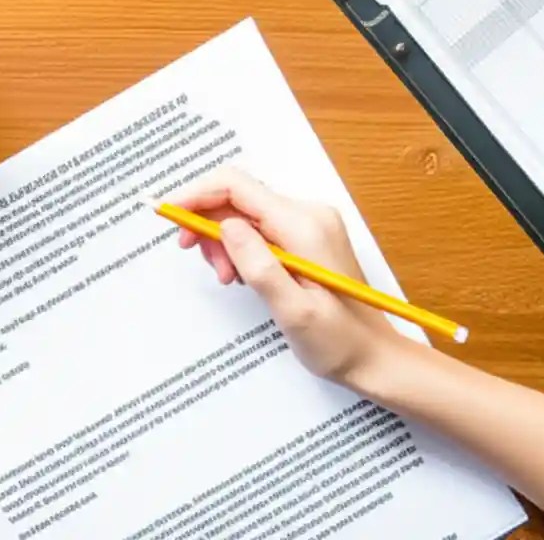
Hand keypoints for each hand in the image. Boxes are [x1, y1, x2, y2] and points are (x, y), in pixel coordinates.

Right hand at [166, 168, 412, 391]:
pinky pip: (260, 228)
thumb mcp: (293, 311)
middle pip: (238, 198)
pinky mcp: (306, 238)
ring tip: (229, 280)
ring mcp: (309, 224)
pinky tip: (244, 276)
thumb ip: (259, 265)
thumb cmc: (339, 341)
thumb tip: (225, 226)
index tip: (169, 215)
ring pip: (246, 214)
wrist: (374, 356)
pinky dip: (242, 248)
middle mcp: (308, 214)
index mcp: (304, 226)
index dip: (197, 196)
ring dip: (225, 242)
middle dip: (210, 227)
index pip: (237, 187)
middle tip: (208, 266)